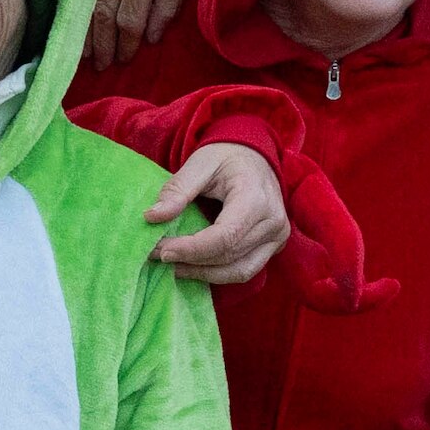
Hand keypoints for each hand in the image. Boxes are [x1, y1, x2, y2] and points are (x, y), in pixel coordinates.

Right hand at [83, 0, 200, 70]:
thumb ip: (168, 5)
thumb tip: (148, 38)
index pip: (128, 18)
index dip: (125, 44)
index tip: (124, 62)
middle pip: (103, 11)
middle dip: (101, 43)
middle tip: (99, 68)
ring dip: (87, 28)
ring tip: (85, 54)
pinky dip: (85, 5)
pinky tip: (83, 22)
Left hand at [144, 139, 288, 286]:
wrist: (254, 156)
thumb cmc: (225, 157)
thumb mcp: (199, 164)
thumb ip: (177, 190)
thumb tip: (152, 217)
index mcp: (256, 198)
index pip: (224, 237)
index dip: (191, 249)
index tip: (161, 250)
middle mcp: (273, 221)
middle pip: (227, 255)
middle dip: (189, 260)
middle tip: (155, 254)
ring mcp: (277, 236)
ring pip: (237, 270)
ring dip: (201, 273)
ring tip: (172, 265)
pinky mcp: (274, 245)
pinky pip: (245, 270)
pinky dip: (217, 273)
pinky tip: (192, 268)